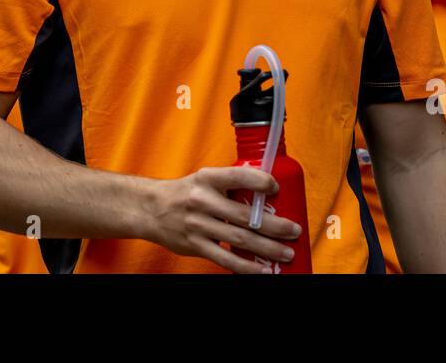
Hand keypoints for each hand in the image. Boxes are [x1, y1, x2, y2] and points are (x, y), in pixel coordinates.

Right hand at [145, 166, 302, 272]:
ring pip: (239, 239)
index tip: (277, 187)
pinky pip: (225, 259)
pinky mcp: (195, 245)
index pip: (238, 176)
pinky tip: (263, 270)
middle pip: (245, 216)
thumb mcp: (204, 179)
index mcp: (207, 178)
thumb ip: (230, 184)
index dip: (260, 181)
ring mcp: (198, 225)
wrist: (151, 209)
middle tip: (294, 230)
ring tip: (287, 253)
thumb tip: (267, 194)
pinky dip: (246, 267)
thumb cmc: (185, 192)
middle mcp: (202, 200)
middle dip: (274, 225)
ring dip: (267, 248)